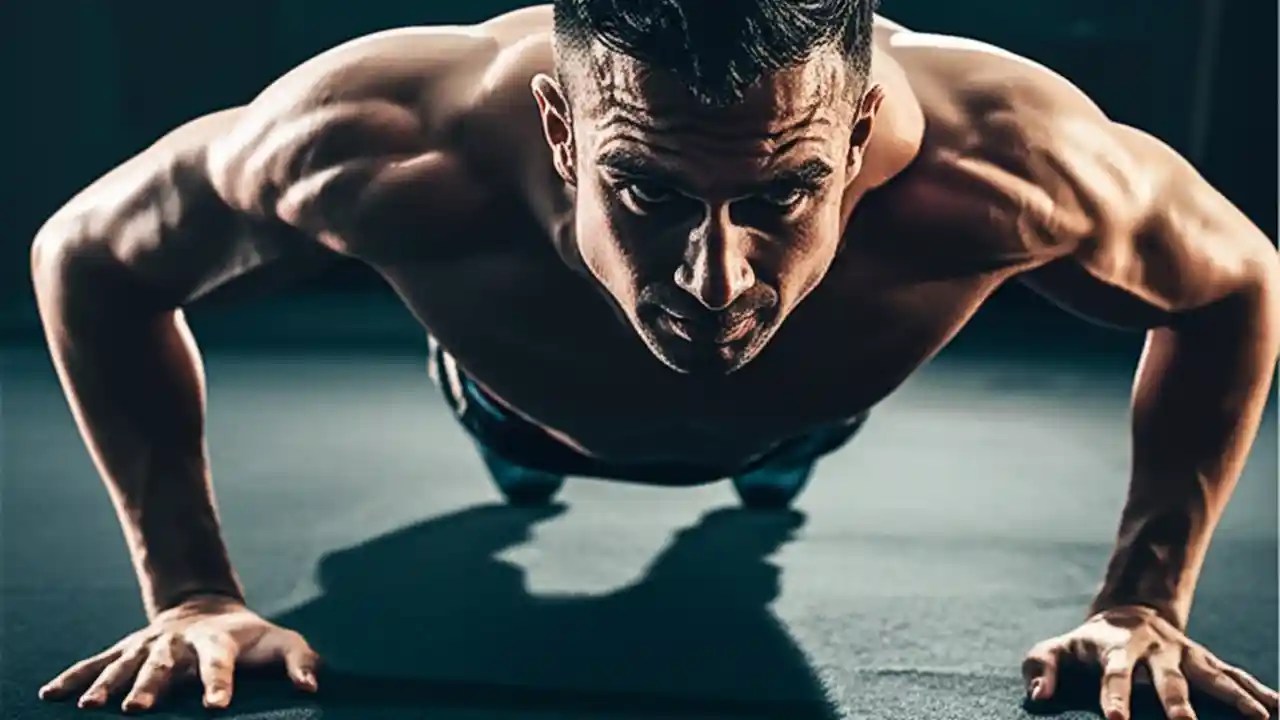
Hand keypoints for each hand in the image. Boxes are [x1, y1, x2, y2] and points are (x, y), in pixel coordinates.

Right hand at [37, 593, 320, 712]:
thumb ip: (300, 662)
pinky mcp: (126, 650)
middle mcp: (177, 643)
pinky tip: (50, 695)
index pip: (219, 664)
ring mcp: (148, 646)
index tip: (215, 708)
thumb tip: (311, 687)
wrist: (209, 609)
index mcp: (217, 642)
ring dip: (106, 684)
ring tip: (90, 708)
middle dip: (149, 687)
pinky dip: (73, 677)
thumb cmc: (252, 638)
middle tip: (133, 711)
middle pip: (162, 665)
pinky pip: (95, 663)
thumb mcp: (281, 643)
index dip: (218, 684)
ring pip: (124, 665)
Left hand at [1022, 604, 1276, 719]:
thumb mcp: (1056, 648)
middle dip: (1177, 701)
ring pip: (1213, 675)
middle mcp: (1156, 650)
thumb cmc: (1085, 644)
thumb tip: (1038, 698)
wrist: (1127, 613)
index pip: (1114, 673)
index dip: (1115, 696)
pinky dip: (1262, 692)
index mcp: (1116, 647)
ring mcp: (1186, 655)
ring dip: (1237, 697)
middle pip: (1167, 678)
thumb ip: (1041, 666)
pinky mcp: (1207, 661)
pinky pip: (1237, 677)